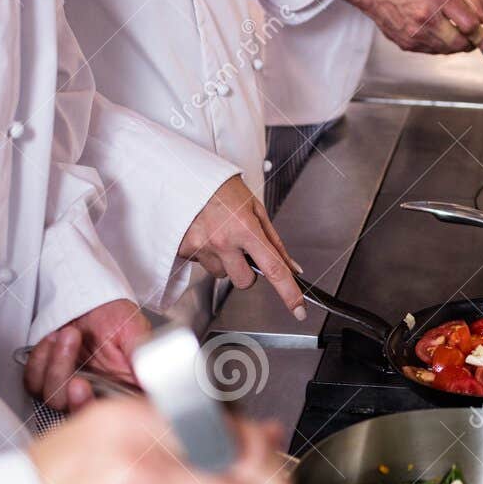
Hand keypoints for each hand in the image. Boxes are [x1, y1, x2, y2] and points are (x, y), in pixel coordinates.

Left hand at [25, 299, 150, 412]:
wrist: (93, 302)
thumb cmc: (116, 316)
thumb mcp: (135, 331)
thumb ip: (141, 356)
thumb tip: (148, 377)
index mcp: (122, 392)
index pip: (108, 414)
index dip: (89, 405)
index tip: (81, 386)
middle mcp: (97, 396)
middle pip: (73, 410)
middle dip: (64, 380)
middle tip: (69, 355)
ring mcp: (73, 391)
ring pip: (53, 397)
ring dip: (55, 362)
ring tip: (69, 334)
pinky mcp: (51, 382)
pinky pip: (34, 383)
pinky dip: (40, 359)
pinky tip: (53, 340)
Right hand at [179, 175, 305, 319]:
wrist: (184, 174)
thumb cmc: (221, 188)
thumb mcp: (255, 208)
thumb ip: (274, 242)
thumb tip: (292, 267)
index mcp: (245, 228)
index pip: (274, 268)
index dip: (289, 293)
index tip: (298, 309)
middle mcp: (222, 240)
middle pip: (244, 282)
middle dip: (247, 272)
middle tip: (241, 250)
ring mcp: (201, 247)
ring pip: (221, 274)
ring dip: (224, 261)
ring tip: (218, 234)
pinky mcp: (183, 250)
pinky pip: (202, 265)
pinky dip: (206, 254)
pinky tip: (204, 235)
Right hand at [332, 0, 482, 53]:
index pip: (470, 25)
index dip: (481, 31)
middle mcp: (426, 17)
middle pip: (460, 43)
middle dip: (472, 42)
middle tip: (474, 36)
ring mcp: (415, 33)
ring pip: (448, 50)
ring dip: (457, 44)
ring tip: (456, 32)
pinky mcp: (408, 44)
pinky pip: (433, 51)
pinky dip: (441, 45)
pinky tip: (439, 33)